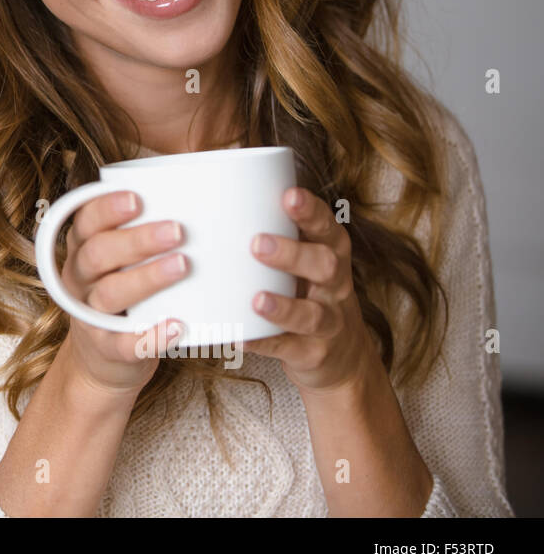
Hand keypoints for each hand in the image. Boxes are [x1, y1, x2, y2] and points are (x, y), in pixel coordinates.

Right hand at [54, 189, 189, 399]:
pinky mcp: (106, 349)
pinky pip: (123, 343)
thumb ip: (143, 232)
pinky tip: (177, 325)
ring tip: (182, 266)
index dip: (106, 208)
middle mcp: (79, 279)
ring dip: (146, 278)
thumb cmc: (124, 296)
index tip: (137, 198)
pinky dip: (150, 335)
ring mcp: (90, 315)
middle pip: (97, 254)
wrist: (101, 361)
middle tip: (177, 231)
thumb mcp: (119, 262)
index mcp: (83, 250)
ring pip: (109, 293)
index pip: (85, 222)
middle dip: (136, 240)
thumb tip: (203, 194)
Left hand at [238, 186, 377, 394]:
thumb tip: (211, 195)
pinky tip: (239, 338)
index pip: (328, 228)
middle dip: (293, 254)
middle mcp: (335, 287)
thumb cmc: (306, 293)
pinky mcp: (313, 354)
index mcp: (330, 255)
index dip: (311, 212)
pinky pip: (289, 349)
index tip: (289, 195)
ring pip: (313, 314)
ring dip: (284, 306)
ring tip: (255, 299)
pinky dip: (264, 344)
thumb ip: (272, 232)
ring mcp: (328, 323)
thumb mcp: (302, 261)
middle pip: (325, 266)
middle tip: (257, 243)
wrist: (342, 359)